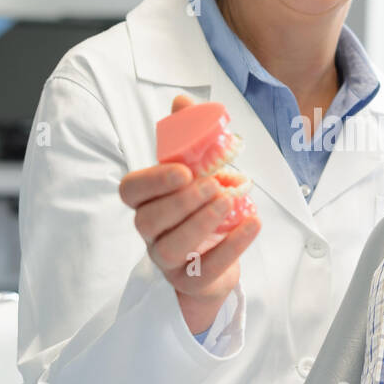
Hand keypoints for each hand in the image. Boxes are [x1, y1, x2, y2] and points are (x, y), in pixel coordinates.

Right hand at [119, 94, 260, 332]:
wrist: (217, 257)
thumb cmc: (201, 207)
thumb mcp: (196, 169)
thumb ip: (186, 135)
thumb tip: (182, 102)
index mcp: (147, 201)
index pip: (130, 191)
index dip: (152, 181)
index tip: (183, 170)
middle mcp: (151, 232)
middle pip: (149, 220)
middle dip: (181, 201)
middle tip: (214, 186)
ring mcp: (168, 260)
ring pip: (170, 247)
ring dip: (201, 222)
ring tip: (229, 201)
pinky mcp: (192, 281)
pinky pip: (204, 271)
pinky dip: (232, 246)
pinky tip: (253, 223)